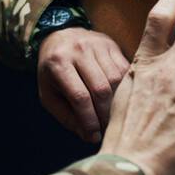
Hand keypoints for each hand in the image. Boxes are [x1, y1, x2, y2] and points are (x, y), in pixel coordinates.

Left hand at [37, 28, 129, 143]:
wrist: (59, 37)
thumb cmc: (53, 72)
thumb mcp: (49, 95)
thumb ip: (66, 117)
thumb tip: (90, 137)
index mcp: (58, 63)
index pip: (79, 97)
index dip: (89, 120)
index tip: (94, 136)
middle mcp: (78, 50)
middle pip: (101, 88)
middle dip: (105, 114)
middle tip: (106, 129)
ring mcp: (96, 45)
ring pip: (116, 79)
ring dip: (117, 103)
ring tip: (113, 116)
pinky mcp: (111, 44)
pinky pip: (124, 69)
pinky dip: (124, 88)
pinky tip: (119, 99)